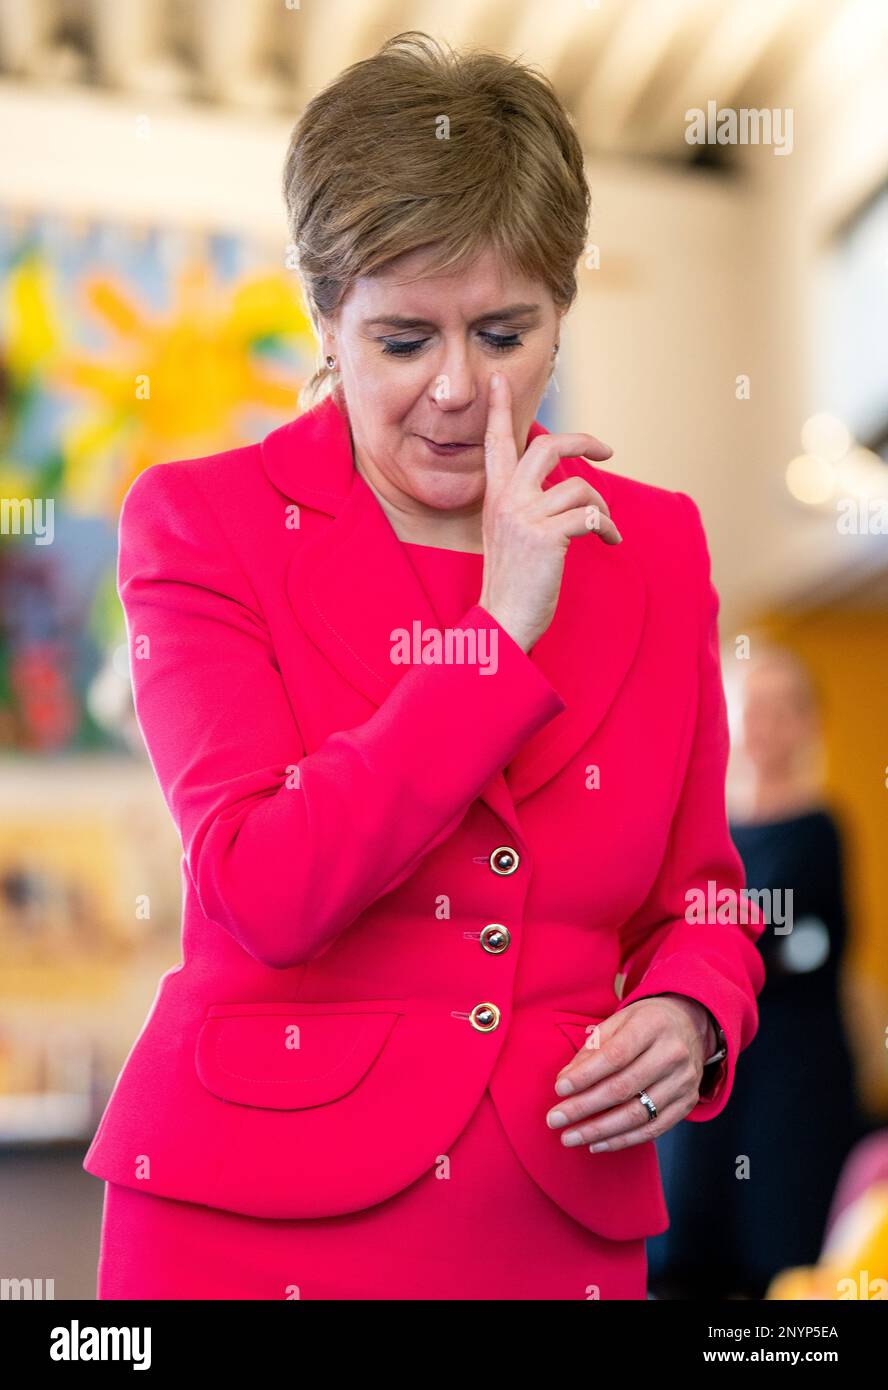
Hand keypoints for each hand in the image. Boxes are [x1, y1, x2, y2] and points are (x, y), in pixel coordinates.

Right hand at [479, 371, 620, 651]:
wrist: (503, 620)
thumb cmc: (513, 583)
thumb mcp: (511, 535)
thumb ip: (526, 507)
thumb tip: (565, 489)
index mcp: (495, 497)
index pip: (495, 443)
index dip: (498, 409)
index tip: (499, 380)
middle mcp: (506, 501)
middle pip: (545, 446)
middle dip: (581, 441)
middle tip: (606, 451)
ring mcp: (524, 517)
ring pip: (579, 487)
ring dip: (602, 507)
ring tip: (606, 529)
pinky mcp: (546, 536)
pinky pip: (590, 515)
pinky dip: (607, 527)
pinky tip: (609, 542)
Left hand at [545, 994, 716, 1151]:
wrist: (690, 1026)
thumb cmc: (645, 1023)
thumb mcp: (619, 1020)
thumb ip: (592, 1048)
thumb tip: (566, 1080)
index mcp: (652, 1026)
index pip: (615, 1056)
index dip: (585, 1075)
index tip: (559, 1089)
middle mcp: (672, 1054)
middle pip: (623, 1088)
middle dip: (584, 1108)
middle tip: (555, 1120)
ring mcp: (683, 1081)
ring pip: (637, 1114)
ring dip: (599, 1131)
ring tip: (571, 1136)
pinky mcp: (687, 1103)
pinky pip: (652, 1129)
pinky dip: (622, 1140)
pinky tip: (597, 1143)